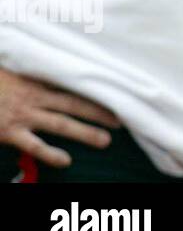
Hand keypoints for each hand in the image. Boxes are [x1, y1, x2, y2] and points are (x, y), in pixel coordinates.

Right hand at [0, 67, 118, 167]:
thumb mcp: (12, 69)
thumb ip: (31, 72)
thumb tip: (53, 69)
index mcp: (36, 81)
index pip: (72, 85)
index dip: (94, 90)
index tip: (117, 92)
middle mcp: (34, 98)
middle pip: (74, 103)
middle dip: (99, 112)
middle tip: (122, 120)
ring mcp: (23, 116)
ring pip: (61, 124)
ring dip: (84, 132)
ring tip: (105, 141)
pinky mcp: (9, 132)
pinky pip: (34, 145)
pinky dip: (50, 154)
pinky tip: (65, 161)